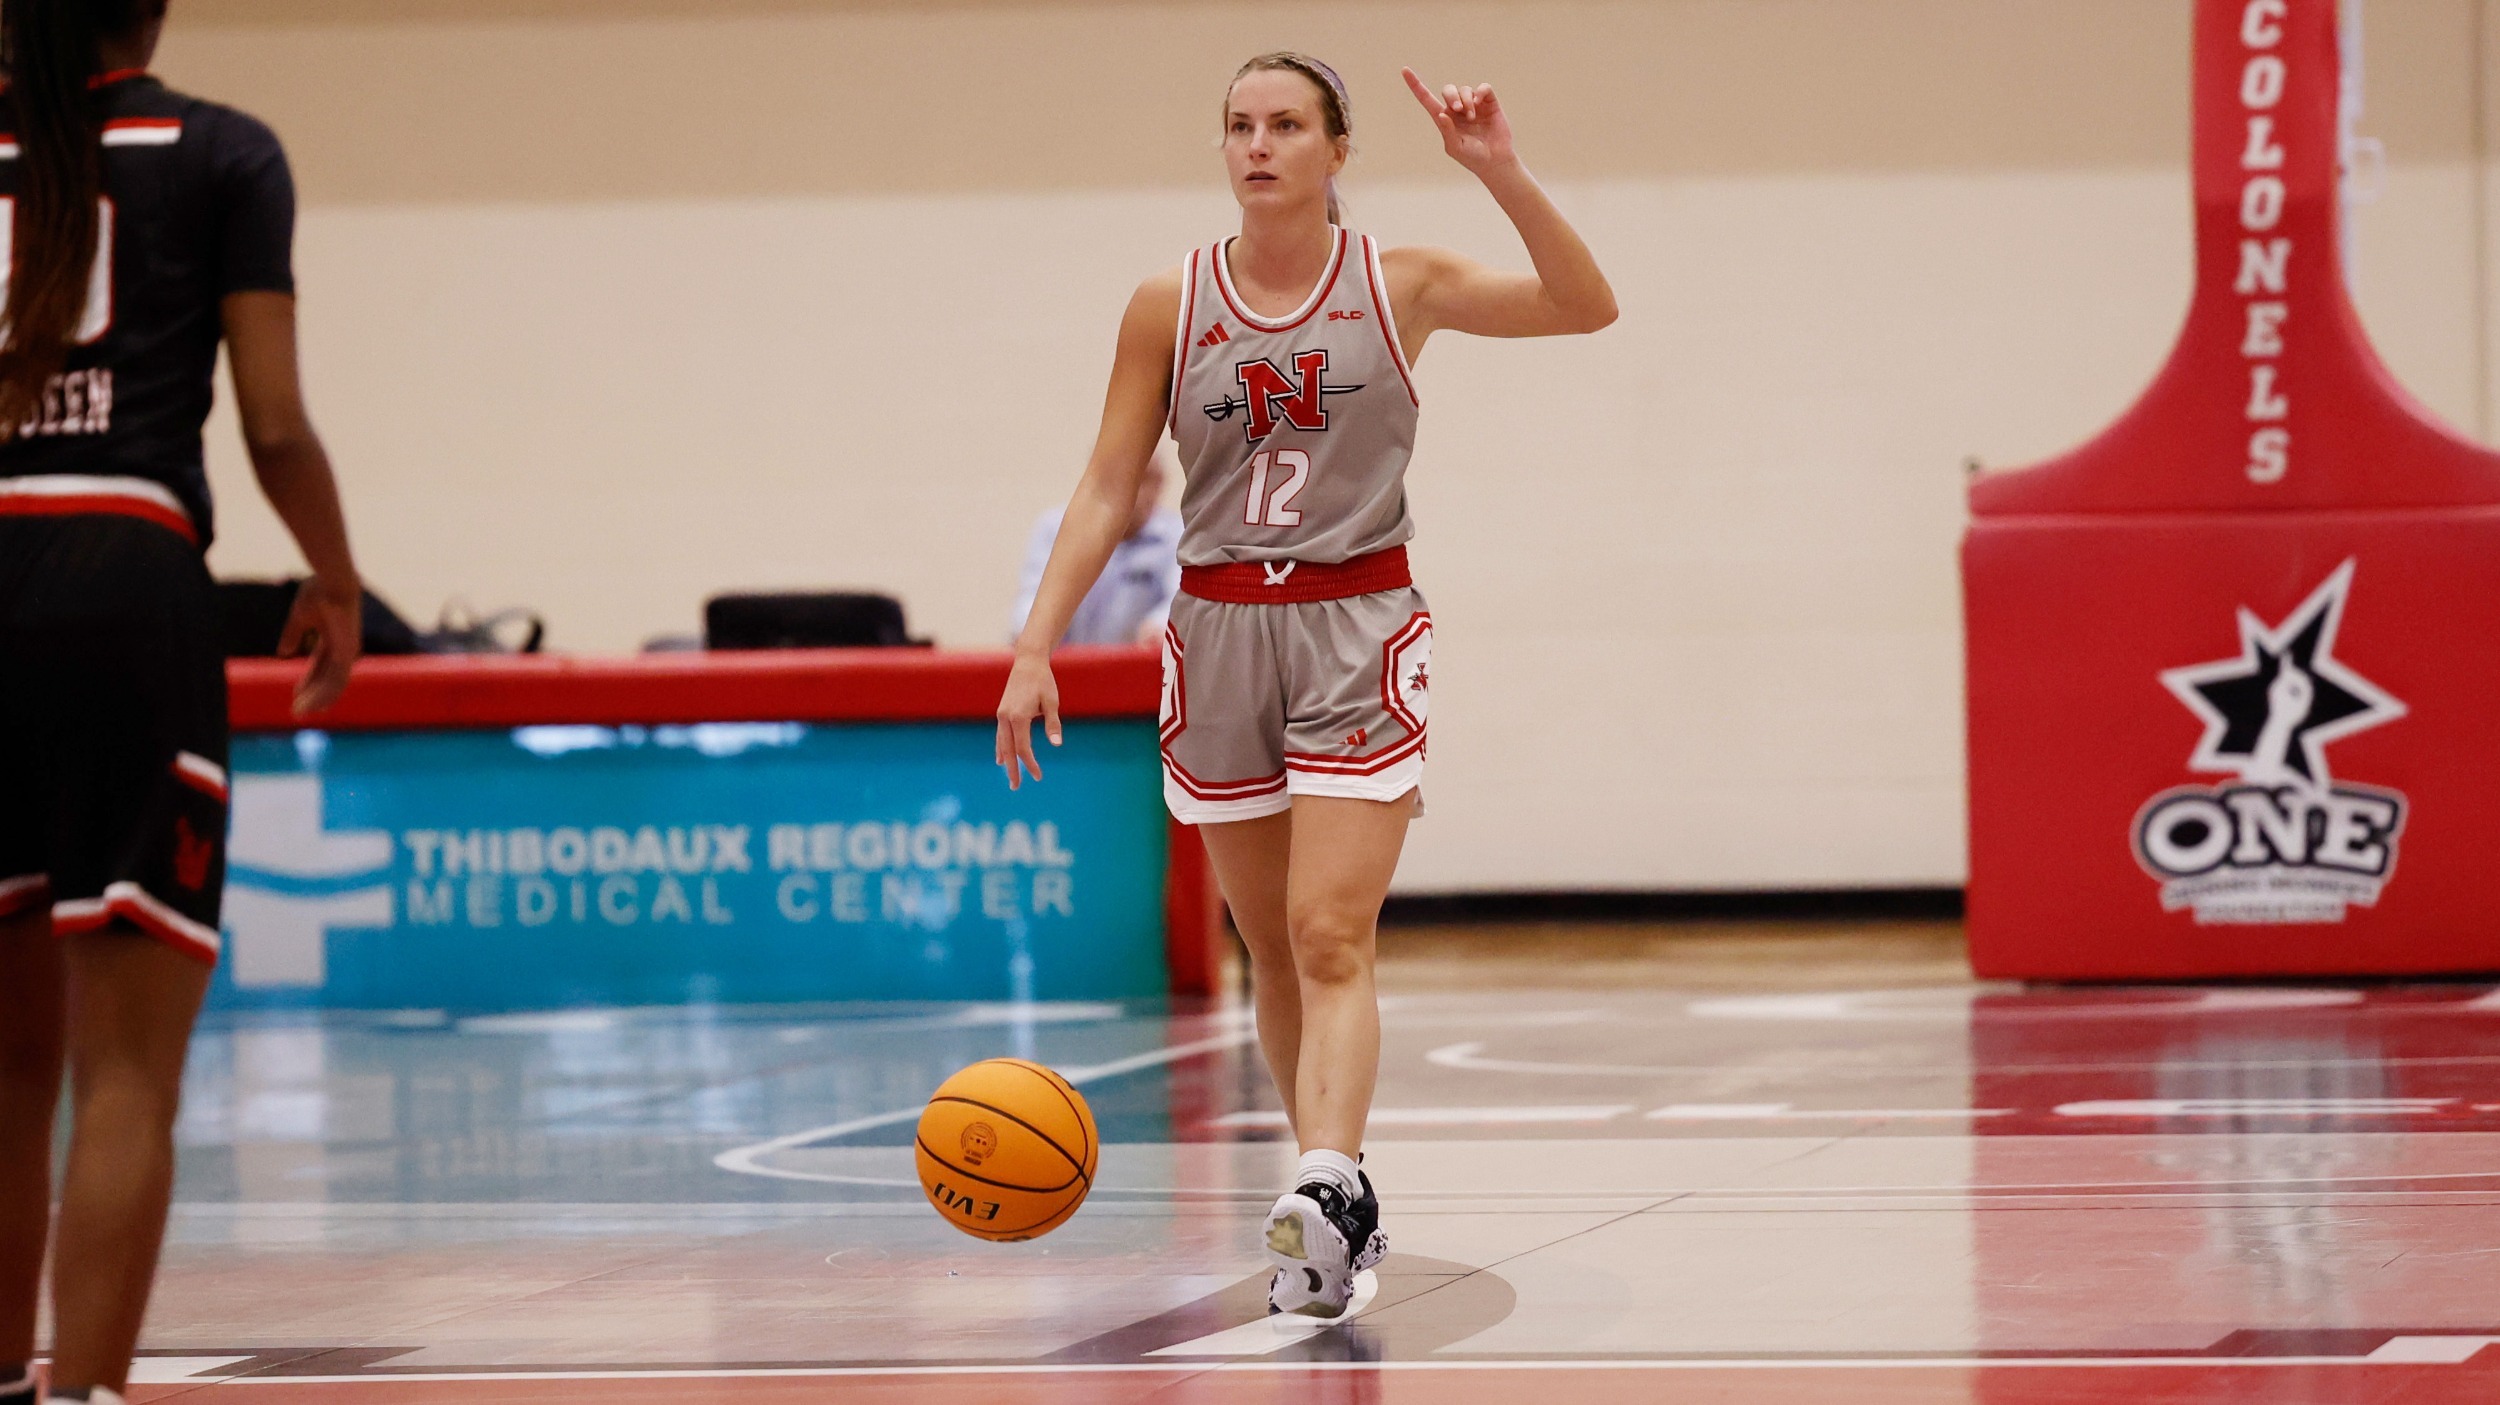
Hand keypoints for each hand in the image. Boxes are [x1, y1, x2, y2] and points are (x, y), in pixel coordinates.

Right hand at [279, 573, 360, 715]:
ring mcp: (348, 651)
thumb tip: (283, 654)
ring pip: (334, 684)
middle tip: (298, 712)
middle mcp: (343, 648)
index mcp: (333, 639)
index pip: (321, 667)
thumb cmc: (317, 592)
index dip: (308, 681)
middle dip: (313, 695)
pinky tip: (310, 703)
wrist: (332, 582)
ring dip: (317, 699)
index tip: (296, 695)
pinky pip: (337, 680)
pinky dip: (324, 693)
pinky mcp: (348, 653)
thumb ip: (293, 636)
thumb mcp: (299, 617)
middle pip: (328, 678)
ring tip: (300, 712)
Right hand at [995, 651, 1062, 789]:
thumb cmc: (1043, 682)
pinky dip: (1001, 748)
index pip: (1024, 749)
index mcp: (1018, 717)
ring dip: (1006, 761)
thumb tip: (1056, 745)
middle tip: (1016, 787)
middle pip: (1009, 750)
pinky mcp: (1002, 711)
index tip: (1038, 776)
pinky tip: (1001, 758)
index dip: (1030, 764)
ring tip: (1010, 776)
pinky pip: (1000, 735)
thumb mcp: (1052, 703)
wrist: (1028, 662)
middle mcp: (1006, 718)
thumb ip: (1053, 724)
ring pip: (1002, 743)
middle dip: (1013, 769)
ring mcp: (1001, 715)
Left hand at [1403, 67, 1516, 176]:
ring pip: (1465, 90)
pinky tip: (1479, 103)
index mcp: (1444, 119)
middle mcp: (1457, 109)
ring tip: (1471, 117)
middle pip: (1448, 90)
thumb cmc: (1472, 157)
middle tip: (1457, 109)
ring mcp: (1473, 105)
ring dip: (1467, 102)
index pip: (1426, 98)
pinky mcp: (1488, 103)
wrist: (1495, 160)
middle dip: (1451, 96)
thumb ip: (1447, 131)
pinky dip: (1481, 92)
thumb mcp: (1455, 148)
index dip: (1415, 84)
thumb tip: (1441, 114)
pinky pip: (1483, 88)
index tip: (1404, 70)